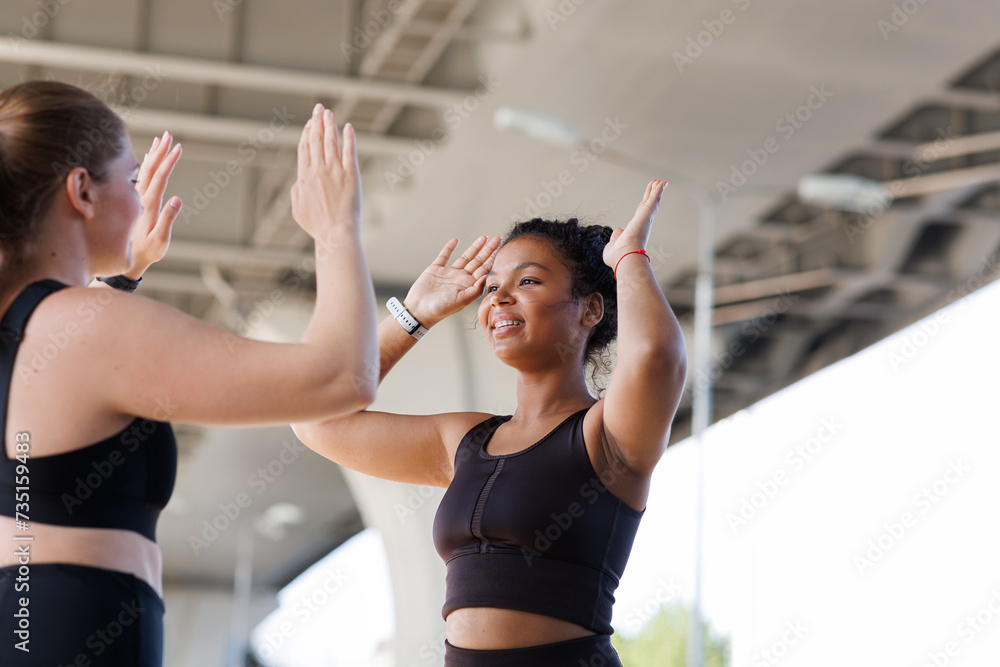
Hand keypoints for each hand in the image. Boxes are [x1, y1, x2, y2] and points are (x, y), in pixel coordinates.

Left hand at [126, 132, 182, 278]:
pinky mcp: (134, 201)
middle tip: (169, 134)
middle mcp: (140, 197)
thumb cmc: (145, 252)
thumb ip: (167, 219)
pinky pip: (139, 177)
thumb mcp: (160, 240)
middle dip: (160, 151)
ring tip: (159, 141)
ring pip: (143, 170)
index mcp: (148, 204)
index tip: (178, 147)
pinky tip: (146, 159)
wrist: (126, 260)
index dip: (169, 161)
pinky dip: (145, 165)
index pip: (160, 177)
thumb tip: (177, 199)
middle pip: (151, 168)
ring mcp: (135, 198)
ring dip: (153, 154)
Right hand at [290, 104, 359, 237]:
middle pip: (316, 140)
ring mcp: (335, 171)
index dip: (307, 133)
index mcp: (304, 177)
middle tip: (319, 108)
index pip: (304, 148)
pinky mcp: (351, 174)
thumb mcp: (297, 210)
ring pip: (331, 142)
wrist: (336, 232)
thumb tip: (298, 182)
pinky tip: (348, 127)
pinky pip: (349, 151)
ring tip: (329, 112)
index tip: (309, 124)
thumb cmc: (317, 225)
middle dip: (317, 121)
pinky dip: (348, 137)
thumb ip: (296, 193)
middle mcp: (318, 170)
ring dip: (329, 124)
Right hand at [403, 236, 501, 327]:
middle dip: (488, 249)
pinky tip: (456, 240)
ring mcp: (449, 273)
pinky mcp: (436, 269)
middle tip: (498, 238)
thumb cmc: (441, 309)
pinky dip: (449, 248)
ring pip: (465, 256)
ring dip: (474, 247)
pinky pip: (444, 256)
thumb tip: (487, 276)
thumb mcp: (461, 300)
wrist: (419, 310)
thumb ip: (475, 289)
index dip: (492, 258)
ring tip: (484, 237)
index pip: (484, 269)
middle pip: (478, 260)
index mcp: (469, 285)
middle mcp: (461, 278)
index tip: (501, 247)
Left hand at [603, 179, 666, 268]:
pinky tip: (661, 182)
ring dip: (656, 191)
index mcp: (635, 231)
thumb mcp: (613, 244)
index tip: (645, 201)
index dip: (643, 207)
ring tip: (660, 182)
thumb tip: (618, 231)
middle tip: (656, 186)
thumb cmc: (618, 257)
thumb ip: (616, 237)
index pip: (640, 215)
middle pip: (648, 205)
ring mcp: (646, 218)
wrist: (624, 257)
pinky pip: (654, 199)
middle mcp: (642, 224)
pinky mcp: (647, 213)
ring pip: (652, 201)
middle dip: (652, 195)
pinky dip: (658, 191)